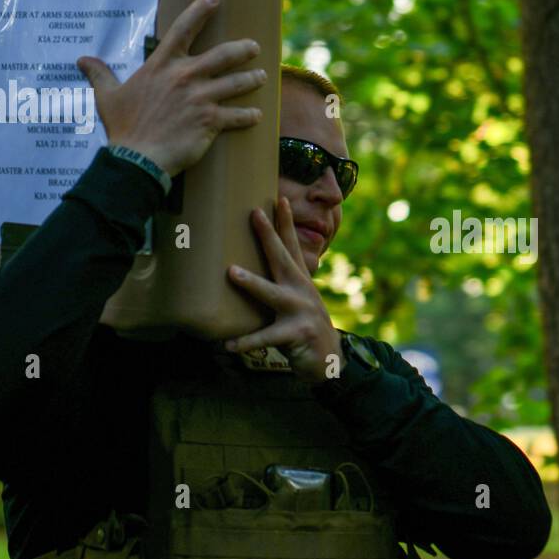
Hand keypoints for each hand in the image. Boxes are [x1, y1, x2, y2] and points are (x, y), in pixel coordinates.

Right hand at [76, 0, 266, 176]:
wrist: (137, 158)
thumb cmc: (123, 127)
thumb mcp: (107, 96)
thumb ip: (100, 75)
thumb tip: (82, 60)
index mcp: (161, 66)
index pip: (183, 29)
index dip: (200, 10)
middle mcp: (184, 77)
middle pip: (222, 55)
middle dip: (242, 49)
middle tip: (254, 46)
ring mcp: (200, 98)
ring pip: (236, 83)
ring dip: (252, 79)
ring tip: (262, 77)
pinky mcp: (211, 121)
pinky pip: (237, 116)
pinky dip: (250, 116)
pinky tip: (258, 115)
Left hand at [224, 196, 343, 383]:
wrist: (330, 361)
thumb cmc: (304, 329)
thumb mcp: (296, 303)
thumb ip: (279, 286)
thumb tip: (247, 270)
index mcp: (301, 282)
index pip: (293, 247)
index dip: (286, 223)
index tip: (279, 198)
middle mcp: (302, 291)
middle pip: (283, 258)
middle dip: (268, 235)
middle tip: (254, 213)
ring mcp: (301, 312)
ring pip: (272, 294)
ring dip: (252, 282)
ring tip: (231, 272)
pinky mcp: (296, 334)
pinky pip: (267, 337)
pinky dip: (247, 342)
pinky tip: (228, 345)